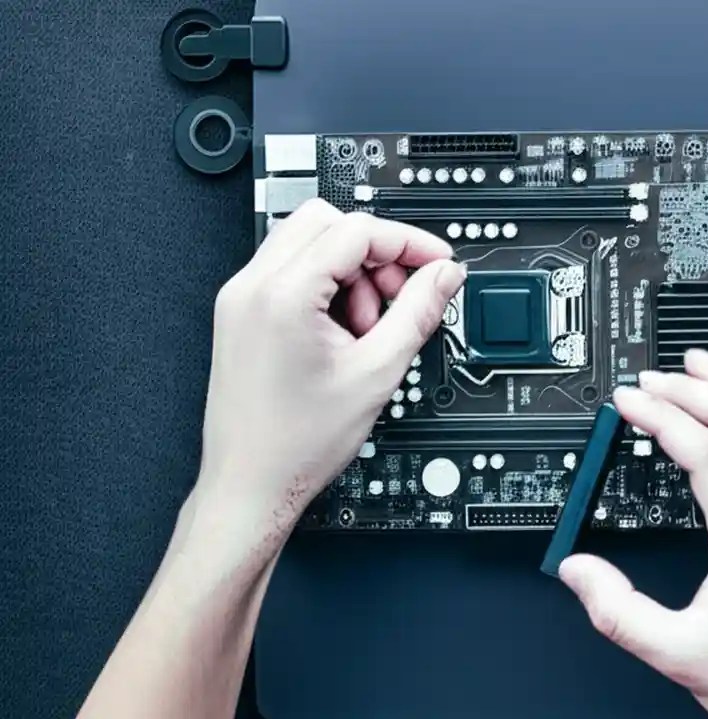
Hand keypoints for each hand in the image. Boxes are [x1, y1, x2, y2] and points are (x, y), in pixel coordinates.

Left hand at [196, 199, 461, 532]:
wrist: (250, 484)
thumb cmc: (296, 444)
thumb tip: (443, 276)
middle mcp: (252, 287)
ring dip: (350, 270)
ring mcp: (241, 299)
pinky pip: (290, 271)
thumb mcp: (377, 373)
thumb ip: (418, 313)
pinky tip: (342, 334)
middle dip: (374, 253)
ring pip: (308, 242)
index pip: (356, 232)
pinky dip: (325, 287)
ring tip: (365, 329)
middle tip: (399, 296)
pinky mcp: (240, 313)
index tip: (437, 262)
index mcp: (282, 296)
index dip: (407, 242)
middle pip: (327, 222)